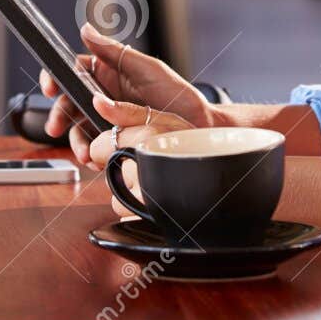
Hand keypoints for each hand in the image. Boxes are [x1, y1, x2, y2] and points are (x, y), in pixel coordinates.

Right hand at [38, 22, 215, 167]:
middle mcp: (104, 95)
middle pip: (69, 101)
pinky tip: (96, 159)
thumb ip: (114, 52)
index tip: (50, 87)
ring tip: (85, 152)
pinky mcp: (114, 140)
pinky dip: (91, 154)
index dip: (56, 76)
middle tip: (55, 128)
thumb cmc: (176, 94)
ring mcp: (108, 118)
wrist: (197, 128)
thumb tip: (86, 29)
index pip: (73, 70)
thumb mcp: (147, 68)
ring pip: (79, 127)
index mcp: (108, 73)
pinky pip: (95, 147)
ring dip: (76, 140)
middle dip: (60, 115)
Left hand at [87, 94, 193, 212]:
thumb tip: (97, 101)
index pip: (98, 148)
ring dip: (130, 194)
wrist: (223, 169)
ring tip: (156, 182)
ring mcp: (148, 197)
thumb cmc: (194, 143)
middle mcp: (145, 168)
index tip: (124, 148)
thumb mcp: (165, 118)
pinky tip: (157, 199)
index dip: (106, 149)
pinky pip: (128, 216)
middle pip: (107, 175)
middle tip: (148, 165)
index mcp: (146, 139)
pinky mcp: (150, 217)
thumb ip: (126, 112)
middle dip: (122, 172)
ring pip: (116, 200)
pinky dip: (138, 211)